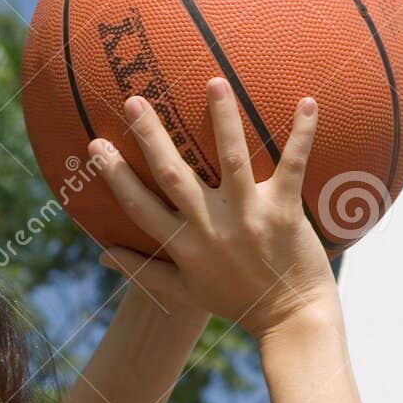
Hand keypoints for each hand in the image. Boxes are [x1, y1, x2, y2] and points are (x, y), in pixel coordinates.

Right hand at [89, 80, 338, 341]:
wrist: (290, 319)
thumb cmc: (237, 303)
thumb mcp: (185, 292)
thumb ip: (143, 270)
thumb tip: (101, 253)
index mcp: (185, 245)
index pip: (140, 206)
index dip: (116, 176)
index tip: (95, 144)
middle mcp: (212, 227)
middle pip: (174, 174)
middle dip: (151, 136)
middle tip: (135, 100)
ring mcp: (249, 216)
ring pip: (231, 159)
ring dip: (223, 119)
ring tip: (214, 82)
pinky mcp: (284, 211)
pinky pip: (293, 165)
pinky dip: (302, 134)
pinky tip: (307, 101)